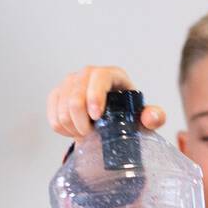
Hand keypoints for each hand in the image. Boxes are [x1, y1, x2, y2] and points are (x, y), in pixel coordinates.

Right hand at [46, 65, 165, 137]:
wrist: (113, 121)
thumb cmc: (131, 116)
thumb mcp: (145, 119)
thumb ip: (154, 117)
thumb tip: (152, 118)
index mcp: (112, 75)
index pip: (98, 76)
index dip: (94, 95)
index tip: (96, 116)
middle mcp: (89, 74)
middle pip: (75, 94)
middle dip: (81, 120)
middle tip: (91, 134)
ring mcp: (71, 82)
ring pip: (62, 106)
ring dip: (72, 126)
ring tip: (86, 133)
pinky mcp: (58, 93)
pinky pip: (53, 112)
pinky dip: (61, 127)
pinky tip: (74, 130)